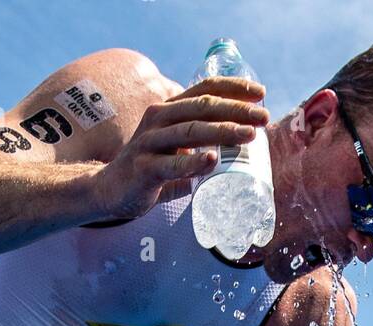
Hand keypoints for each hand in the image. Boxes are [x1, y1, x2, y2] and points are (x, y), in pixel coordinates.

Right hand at [96, 76, 268, 221]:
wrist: (109, 190)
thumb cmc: (149, 168)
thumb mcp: (177, 150)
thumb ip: (203, 148)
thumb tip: (243, 151)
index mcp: (169, 109)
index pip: (204, 89)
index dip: (233, 88)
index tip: (261, 93)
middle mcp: (158, 119)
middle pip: (202, 107)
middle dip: (236, 110)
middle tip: (263, 117)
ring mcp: (149, 142)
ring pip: (190, 131)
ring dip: (222, 132)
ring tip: (249, 136)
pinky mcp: (143, 168)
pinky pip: (171, 165)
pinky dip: (192, 163)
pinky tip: (212, 161)